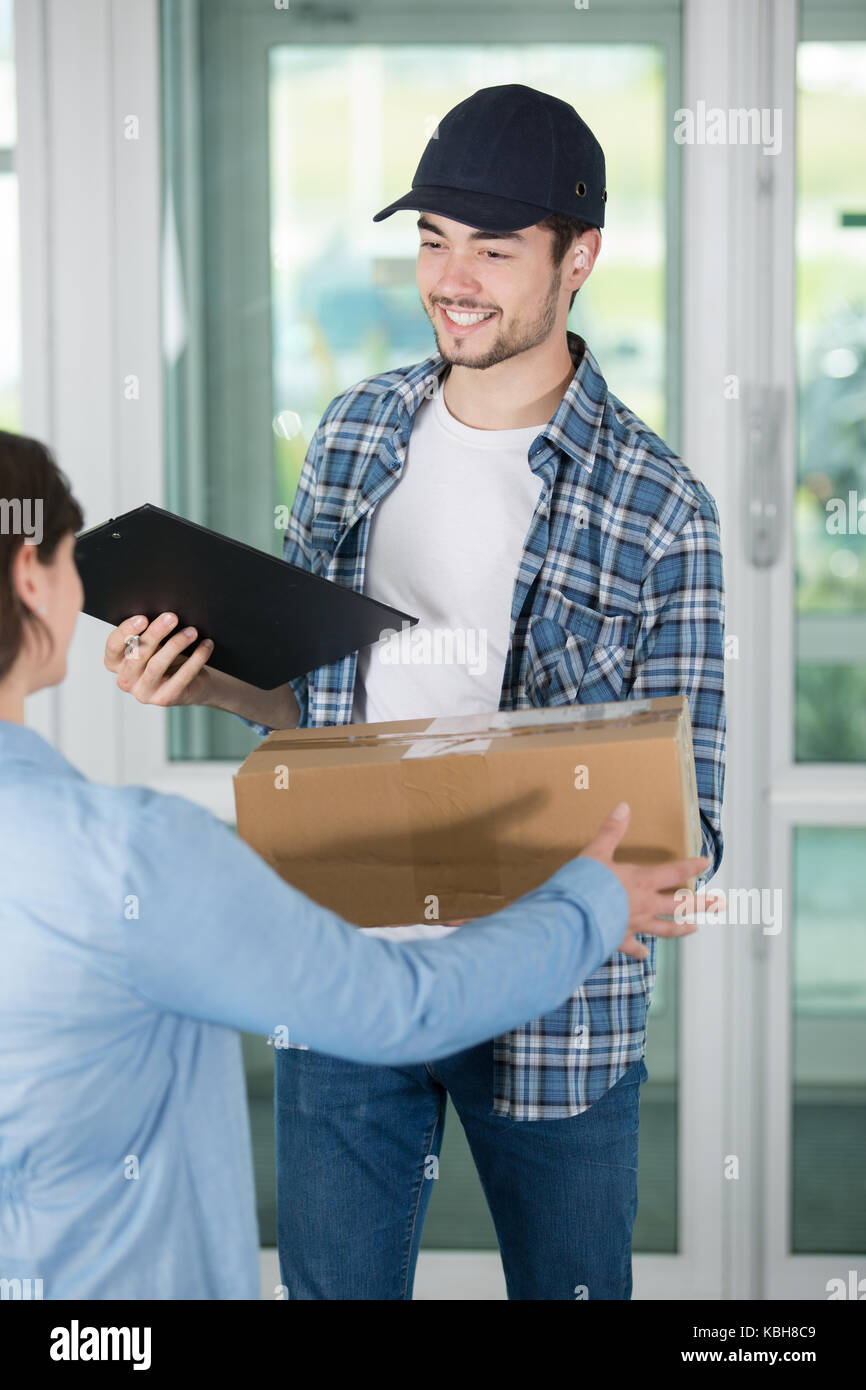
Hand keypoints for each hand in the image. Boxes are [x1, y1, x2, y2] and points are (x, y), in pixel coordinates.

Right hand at [104, 612, 216, 708]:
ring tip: (192, 631)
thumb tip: (163, 615)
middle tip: (172, 617)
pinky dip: (196, 658)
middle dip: (156, 633)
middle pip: (137, 654)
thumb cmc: (170, 658)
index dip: (126, 631)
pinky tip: (205, 645)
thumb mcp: (155, 645)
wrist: (193, 684)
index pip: (113, 646)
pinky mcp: (164, 699)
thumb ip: (149, 633)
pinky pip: (181, 676)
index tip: (143, 618)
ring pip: (157, 665)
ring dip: (177, 644)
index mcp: (116, 663)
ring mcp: (143, 693)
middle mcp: (125, 680)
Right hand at [579, 802, 723, 960]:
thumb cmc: (584, 883)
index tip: (707, 862)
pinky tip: (643, 955)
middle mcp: (645, 905)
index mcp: (642, 881)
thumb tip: (624, 806)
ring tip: (695, 928)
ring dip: (682, 929)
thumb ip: (611, 830)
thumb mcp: (596, 852)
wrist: (573, 917)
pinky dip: (639, 951)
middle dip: (702, 903)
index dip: (692, 866)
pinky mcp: (619, 939)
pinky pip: (633, 948)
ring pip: (665, 929)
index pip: (674, 872)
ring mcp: (635, 925)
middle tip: (720, 904)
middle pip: (680, 905)